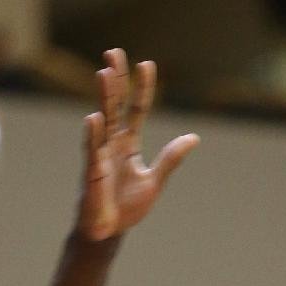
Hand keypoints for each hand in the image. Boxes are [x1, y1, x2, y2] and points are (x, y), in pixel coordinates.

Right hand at [78, 49, 198, 240]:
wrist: (108, 233)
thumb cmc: (127, 208)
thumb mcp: (154, 180)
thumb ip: (171, 158)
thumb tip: (193, 137)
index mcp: (128, 144)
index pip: (136, 109)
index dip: (142, 88)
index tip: (146, 64)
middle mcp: (112, 144)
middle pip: (114, 105)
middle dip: (115, 80)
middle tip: (113, 52)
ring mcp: (100, 155)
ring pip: (102, 121)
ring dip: (104, 97)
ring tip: (104, 73)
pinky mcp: (92, 173)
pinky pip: (92, 151)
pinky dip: (93, 135)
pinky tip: (94, 117)